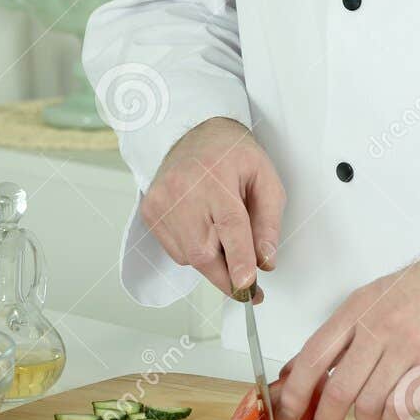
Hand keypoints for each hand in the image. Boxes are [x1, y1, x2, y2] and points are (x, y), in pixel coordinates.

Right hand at [139, 117, 285, 300]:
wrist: (196, 134)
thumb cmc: (233, 155)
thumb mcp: (265, 180)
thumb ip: (269, 222)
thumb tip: (265, 262)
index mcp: (216, 175)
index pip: (229, 224)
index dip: (239, 259)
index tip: (246, 284)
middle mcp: (183, 189)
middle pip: (204, 251)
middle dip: (228, 275)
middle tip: (249, 285)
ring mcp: (161, 201)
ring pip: (191, 257)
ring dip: (213, 259)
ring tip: (221, 230)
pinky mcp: (149, 212)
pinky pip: (176, 252)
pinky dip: (194, 250)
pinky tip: (203, 227)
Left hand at [276, 234, 419, 419]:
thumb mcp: (374, 297)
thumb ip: (341, 333)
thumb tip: (301, 368)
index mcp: (357, 308)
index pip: (313, 356)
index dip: (294, 391)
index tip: (285, 411)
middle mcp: (378, 326)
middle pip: (338, 390)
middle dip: (326, 419)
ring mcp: (408, 346)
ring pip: (370, 404)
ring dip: (366, 419)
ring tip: (371, 413)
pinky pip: (402, 407)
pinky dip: (394, 417)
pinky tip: (396, 408)